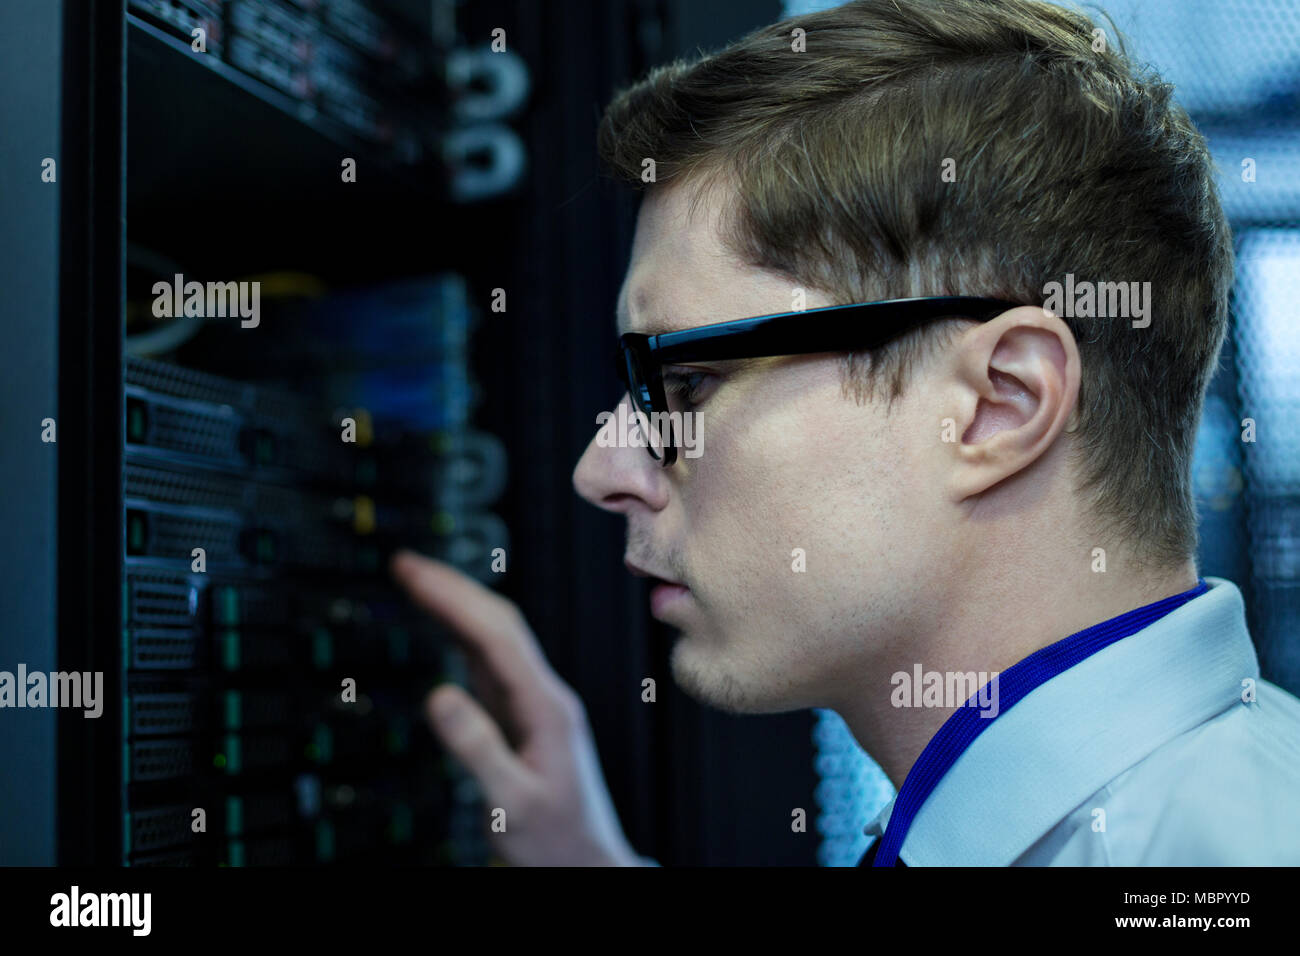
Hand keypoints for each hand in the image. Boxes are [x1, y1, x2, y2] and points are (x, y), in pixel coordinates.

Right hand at [391, 550, 647, 865]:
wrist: (588, 864)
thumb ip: (477, 750)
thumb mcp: (512, 802)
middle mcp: (544, 696)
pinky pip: (491, 663)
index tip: (415, 574)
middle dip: (453, 588)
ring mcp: (536, 704)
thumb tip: (438, 695)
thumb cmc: (555, 841)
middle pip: (499, 624)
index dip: (455, 599)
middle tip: (405, 564)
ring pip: (496, 639)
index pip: (497, 636)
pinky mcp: (524, 717)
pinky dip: (463, 637)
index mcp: (547, 707)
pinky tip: (445, 627)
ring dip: (459, 606)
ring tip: (417, 581)